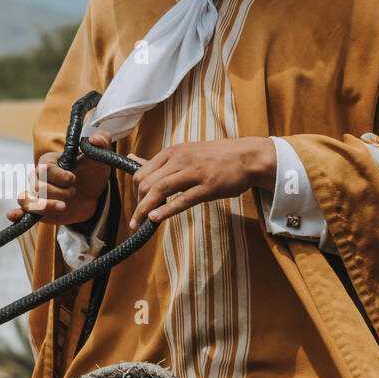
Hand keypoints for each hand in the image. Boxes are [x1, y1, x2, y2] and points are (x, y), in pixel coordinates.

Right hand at [7, 130, 113, 224]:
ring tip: (64, 207)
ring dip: (48, 206)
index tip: (74, 178)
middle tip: (74, 192)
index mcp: (48, 162)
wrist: (91, 194)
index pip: (45, 169)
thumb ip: (101, 143)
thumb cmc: (91, 173)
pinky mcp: (38, 210)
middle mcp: (38, 178)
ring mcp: (36, 195)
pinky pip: (22, 211)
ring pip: (31, 201)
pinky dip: (16, 214)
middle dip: (61, 193)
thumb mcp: (99, 158)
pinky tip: (15, 216)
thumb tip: (94, 139)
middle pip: (40, 188)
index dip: (60, 176)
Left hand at [128, 137, 275, 229]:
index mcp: (172, 152)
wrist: (247, 157)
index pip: (142, 172)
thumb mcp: (184, 153)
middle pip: (148, 182)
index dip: (134, 191)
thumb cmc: (215, 157)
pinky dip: (167, 210)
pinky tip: (155, 219)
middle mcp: (180, 160)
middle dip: (137, 203)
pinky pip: (183, 199)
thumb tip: (130, 157)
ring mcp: (195, 172)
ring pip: (161, 190)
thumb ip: (158, 161)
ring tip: (137, 225)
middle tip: (134, 220)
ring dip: (145, 209)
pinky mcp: (208, 186)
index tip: (135, 204)